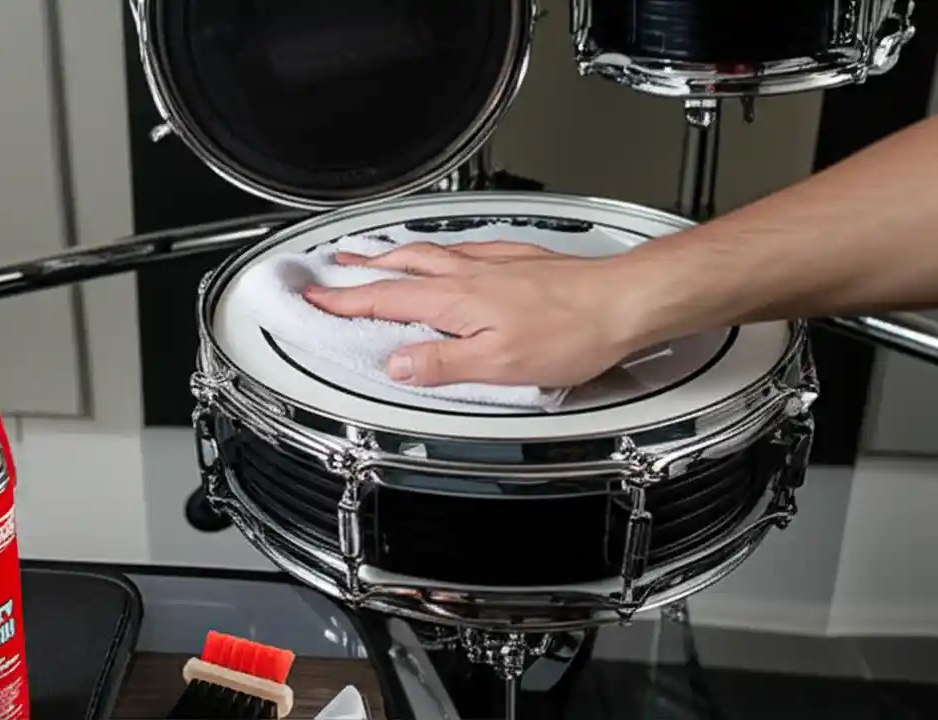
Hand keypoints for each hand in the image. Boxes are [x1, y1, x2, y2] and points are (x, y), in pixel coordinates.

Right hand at [302, 241, 649, 387]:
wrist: (624, 301)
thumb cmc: (572, 332)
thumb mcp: (497, 364)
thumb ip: (441, 363)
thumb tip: (396, 363)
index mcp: (456, 301)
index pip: (385, 299)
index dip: (344, 301)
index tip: (314, 298)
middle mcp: (469, 275)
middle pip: (401, 268)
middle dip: (361, 269)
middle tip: (332, 269)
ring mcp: (494, 264)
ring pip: (429, 255)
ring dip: (393, 257)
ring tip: (374, 257)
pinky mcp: (518, 261)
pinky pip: (462, 250)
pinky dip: (437, 253)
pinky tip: (447, 256)